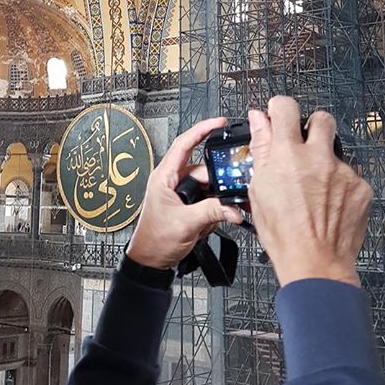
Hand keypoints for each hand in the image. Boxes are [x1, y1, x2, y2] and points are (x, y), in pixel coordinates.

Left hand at [128, 118, 243, 269]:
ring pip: (208, 186)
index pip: (184, 143)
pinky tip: (211, 221)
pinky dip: (214, 209)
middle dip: (216, 182)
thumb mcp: (186, 223)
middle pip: (203, 169)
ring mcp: (180, 193)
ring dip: (216, 200)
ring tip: (216, 214)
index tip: (218, 123)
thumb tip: (233, 207)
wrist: (150, 261)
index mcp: (164, 176)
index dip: (202, 130)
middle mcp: (172, 181)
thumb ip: (211, 212)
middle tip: (226, 195)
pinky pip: (208, 200)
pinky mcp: (188, 205)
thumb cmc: (155, 240)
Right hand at [248, 97, 371, 287]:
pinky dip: (340, 187)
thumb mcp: (258, 189)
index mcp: (288, 154)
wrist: (314, 263)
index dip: (279, 108)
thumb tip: (259, 120)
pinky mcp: (361, 188)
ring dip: (325, 164)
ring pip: (335, 153)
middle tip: (304, 146)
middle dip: (312, 126)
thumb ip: (261, 148)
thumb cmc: (283, 233)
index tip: (278, 114)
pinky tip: (329, 205)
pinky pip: (349, 177)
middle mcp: (318, 157)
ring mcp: (343, 172)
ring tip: (314, 191)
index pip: (286, 108)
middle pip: (322, 119)